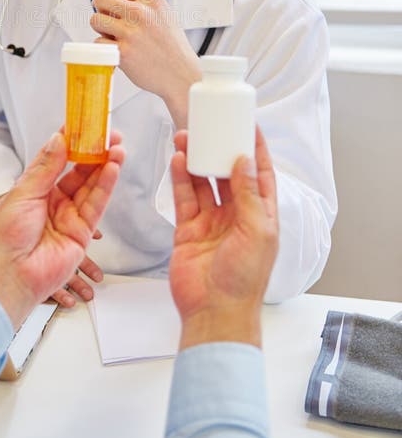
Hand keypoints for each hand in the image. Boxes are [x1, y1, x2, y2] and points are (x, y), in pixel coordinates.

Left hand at [0, 130, 123, 327]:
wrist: (9, 276)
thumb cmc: (5, 238)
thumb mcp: (24, 193)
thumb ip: (46, 167)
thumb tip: (58, 139)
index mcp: (36, 190)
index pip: (58, 159)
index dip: (72, 141)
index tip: (85, 124)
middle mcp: (54, 202)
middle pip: (80, 172)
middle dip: (96, 153)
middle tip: (110, 135)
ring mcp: (69, 217)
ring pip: (92, 186)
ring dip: (106, 167)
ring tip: (117, 148)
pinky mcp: (82, 233)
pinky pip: (97, 205)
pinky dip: (106, 186)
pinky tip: (113, 169)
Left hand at [90, 0, 200, 125]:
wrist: (181, 74)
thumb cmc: (170, 41)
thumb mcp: (161, 9)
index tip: (108, 3)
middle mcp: (141, 12)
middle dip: (98, 8)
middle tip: (106, 18)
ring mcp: (131, 32)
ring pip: (96, 20)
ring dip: (100, 28)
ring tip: (112, 35)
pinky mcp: (123, 52)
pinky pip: (98, 41)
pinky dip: (104, 46)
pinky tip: (117, 49)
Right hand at [169, 127, 277, 350]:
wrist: (215, 312)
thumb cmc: (244, 279)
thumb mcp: (256, 231)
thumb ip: (249, 194)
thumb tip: (244, 160)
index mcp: (261, 215)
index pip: (260, 174)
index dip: (255, 149)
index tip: (248, 125)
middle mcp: (237, 215)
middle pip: (228, 174)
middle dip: (219, 149)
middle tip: (209, 126)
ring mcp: (212, 222)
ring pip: (203, 182)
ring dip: (195, 159)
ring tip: (186, 136)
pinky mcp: (189, 229)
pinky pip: (185, 198)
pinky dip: (180, 178)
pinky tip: (177, 160)